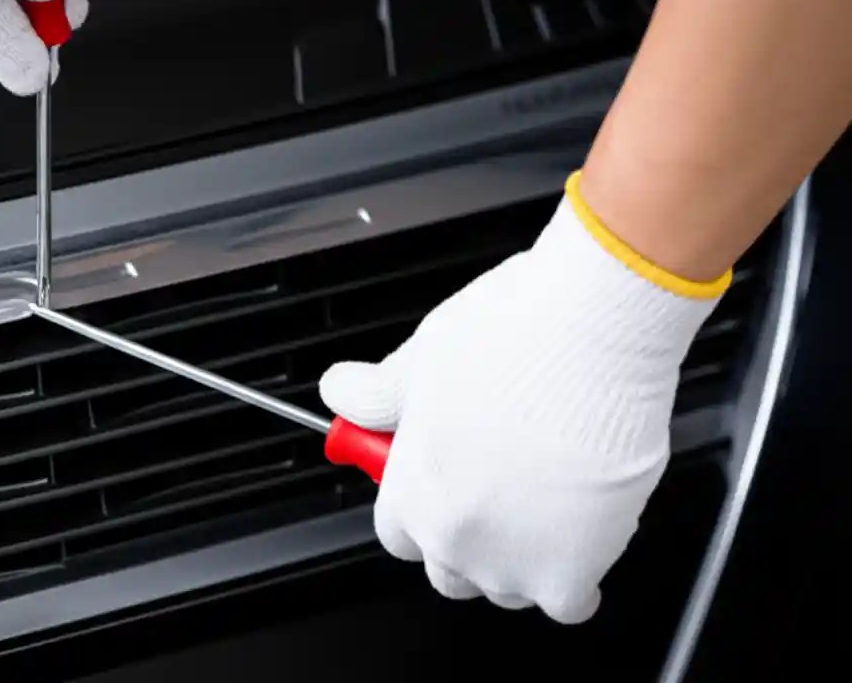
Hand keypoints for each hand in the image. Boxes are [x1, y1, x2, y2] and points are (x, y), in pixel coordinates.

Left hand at [320, 176, 725, 623]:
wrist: (594, 331)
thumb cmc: (514, 336)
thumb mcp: (422, 357)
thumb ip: (378, 393)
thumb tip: (341, 393)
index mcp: (407, 489)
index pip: (396, 535)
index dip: (420, 511)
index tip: (445, 486)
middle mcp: (451, 536)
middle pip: (448, 571)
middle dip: (469, 539)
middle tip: (502, 488)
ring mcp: (510, 561)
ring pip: (507, 587)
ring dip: (523, 559)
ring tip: (547, 500)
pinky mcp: (572, 572)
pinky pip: (569, 603)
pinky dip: (577, 580)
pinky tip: (584, 536)